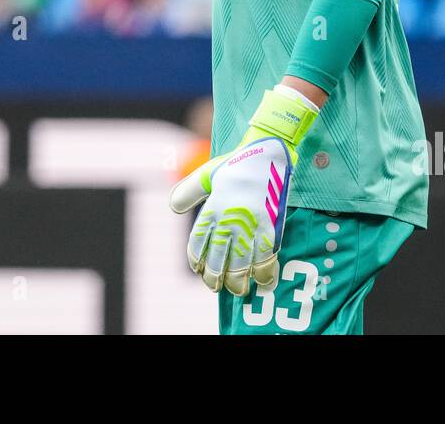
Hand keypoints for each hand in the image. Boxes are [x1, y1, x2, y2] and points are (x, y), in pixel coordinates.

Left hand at [169, 86, 317, 295]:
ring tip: (238, 290)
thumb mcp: (207, 173)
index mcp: (212, 209)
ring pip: (241, 264)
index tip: (198, 268)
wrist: (269, 153)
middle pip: (217, 260)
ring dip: (238, 281)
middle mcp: (228, 221)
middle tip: (216, 286)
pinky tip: (264, 282)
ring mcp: (250, 226)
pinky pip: (267, 258)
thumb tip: (174, 207)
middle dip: (215, 278)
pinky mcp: (271, 227)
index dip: (196, 259)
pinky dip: (264, 273)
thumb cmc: (237, 163)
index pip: (197, 243)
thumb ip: (188, 190)